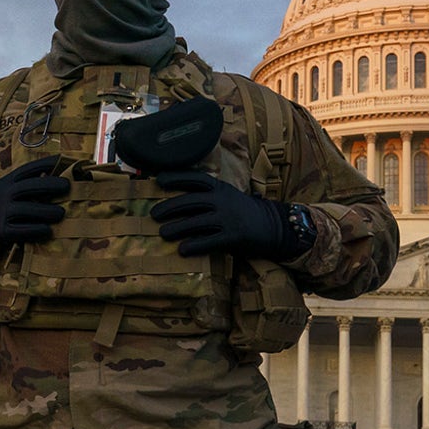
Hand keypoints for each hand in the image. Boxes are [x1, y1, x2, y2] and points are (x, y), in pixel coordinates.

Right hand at [0, 156, 70, 262]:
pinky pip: (20, 231)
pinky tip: (47, 231)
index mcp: (6, 183)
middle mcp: (2, 195)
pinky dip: (35, 230)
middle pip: (28, 187)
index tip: (64, 160)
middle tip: (67, 186)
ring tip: (61, 213)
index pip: (27, 170)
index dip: (46, 164)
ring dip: (46, 211)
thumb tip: (52, 178)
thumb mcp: (4, 194)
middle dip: (49, 185)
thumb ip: (23, 187)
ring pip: (26, 209)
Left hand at [150, 171, 313, 260]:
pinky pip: (210, 241)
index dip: (176, 177)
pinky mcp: (234, 236)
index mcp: (220, 188)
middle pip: (191, 201)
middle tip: (154, 214)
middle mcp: (223, 200)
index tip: (159, 180)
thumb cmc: (244, 212)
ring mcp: (228, 218)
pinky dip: (195, 245)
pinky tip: (182, 250)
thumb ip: (207, 198)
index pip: (195, 178)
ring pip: (197, 221)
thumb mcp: (227, 197)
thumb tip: (177, 203)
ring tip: (163, 233)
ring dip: (177, 228)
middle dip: (170, 206)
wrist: (275, 226)